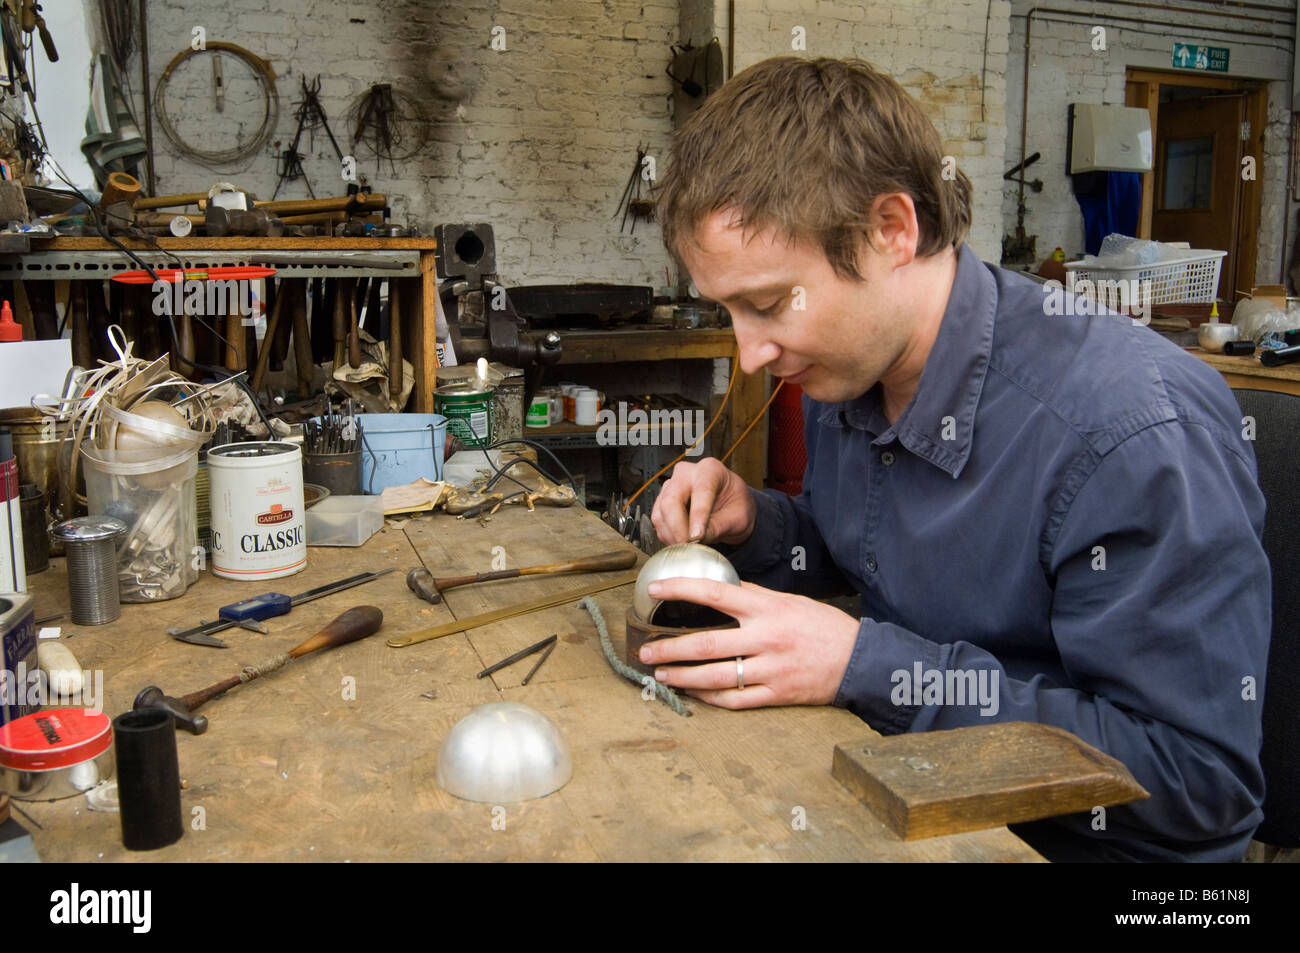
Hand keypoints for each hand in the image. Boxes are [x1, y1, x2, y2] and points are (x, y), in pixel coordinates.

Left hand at [638, 577, 859, 708]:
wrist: (860, 660)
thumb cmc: (822, 627)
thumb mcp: (789, 601)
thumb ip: (754, 596)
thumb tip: (723, 586)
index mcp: (767, 610)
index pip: (716, 593)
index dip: (681, 590)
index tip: (654, 591)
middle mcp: (766, 639)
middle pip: (706, 644)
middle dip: (669, 648)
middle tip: (645, 649)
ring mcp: (770, 670)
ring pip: (716, 677)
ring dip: (682, 676)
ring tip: (660, 673)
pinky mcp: (777, 696)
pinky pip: (735, 701)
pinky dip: (709, 698)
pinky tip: (692, 692)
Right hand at [651, 457, 755, 545]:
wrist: (730, 505)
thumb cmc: (736, 504)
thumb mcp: (738, 517)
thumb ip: (718, 526)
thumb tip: (696, 539)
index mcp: (711, 470)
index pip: (700, 491)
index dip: (697, 516)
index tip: (697, 537)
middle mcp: (687, 474)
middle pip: (671, 500)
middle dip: (678, 528)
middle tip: (689, 546)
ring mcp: (672, 486)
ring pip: (660, 512)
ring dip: (672, 535)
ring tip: (688, 546)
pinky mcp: (662, 500)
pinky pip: (658, 520)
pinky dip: (668, 535)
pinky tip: (682, 541)